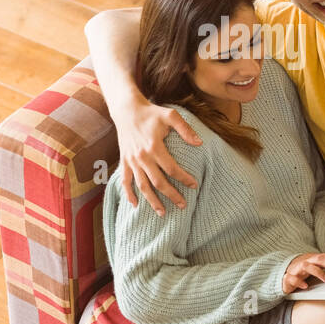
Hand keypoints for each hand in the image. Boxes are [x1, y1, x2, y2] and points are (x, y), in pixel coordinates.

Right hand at [115, 96, 201, 214]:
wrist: (127, 110)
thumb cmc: (151, 113)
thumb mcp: (171, 115)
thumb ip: (185, 129)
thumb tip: (199, 143)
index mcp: (154, 147)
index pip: (172, 169)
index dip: (184, 179)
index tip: (194, 185)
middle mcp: (142, 157)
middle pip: (158, 182)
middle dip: (172, 195)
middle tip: (183, 206)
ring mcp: (132, 161)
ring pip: (142, 186)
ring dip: (153, 201)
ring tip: (163, 213)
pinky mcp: (124, 161)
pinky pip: (125, 181)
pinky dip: (128, 194)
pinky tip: (135, 205)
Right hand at [282, 251, 324, 294]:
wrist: (283, 275)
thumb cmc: (302, 272)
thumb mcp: (317, 267)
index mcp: (314, 259)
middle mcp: (306, 262)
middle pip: (319, 259)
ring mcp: (296, 269)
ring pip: (307, 266)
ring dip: (318, 272)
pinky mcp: (288, 278)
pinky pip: (292, 278)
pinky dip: (299, 282)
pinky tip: (305, 286)